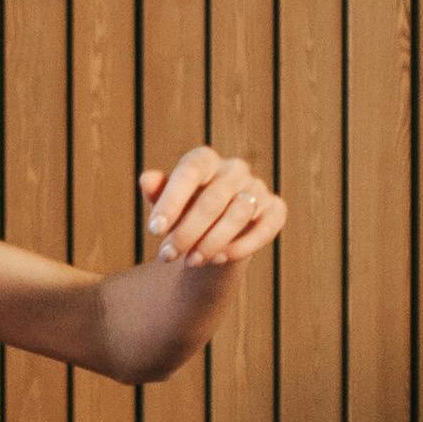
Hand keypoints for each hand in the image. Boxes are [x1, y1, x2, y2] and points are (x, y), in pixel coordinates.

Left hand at [134, 145, 285, 266]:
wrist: (209, 239)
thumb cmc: (183, 216)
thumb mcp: (165, 206)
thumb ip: (157, 192)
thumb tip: (147, 179)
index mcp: (205, 160)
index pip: (189, 172)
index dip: (171, 201)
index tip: (154, 230)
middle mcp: (234, 169)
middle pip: (213, 199)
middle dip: (187, 231)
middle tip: (167, 255)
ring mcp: (257, 188)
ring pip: (239, 213)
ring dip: (212, 241)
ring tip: (190, 261)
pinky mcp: (275, 210)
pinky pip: (264, 228)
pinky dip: (242, 246)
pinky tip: (219, 259)